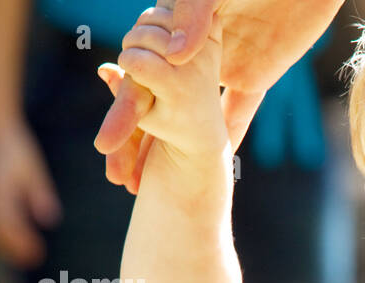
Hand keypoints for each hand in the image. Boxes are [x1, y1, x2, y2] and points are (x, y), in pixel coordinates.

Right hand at [0, 120, 61, 268]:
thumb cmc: (16, 151)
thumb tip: (49, 221)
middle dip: (11, 248)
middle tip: (31, 260)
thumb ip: (40, 194)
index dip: (20, 241)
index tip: (37, 252)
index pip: (6, 221)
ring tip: (19, 256)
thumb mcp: (33, 169)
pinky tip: (1, 243)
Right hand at [94, 0, 345, 192]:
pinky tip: (211, 167)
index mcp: (171, 23)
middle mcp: (192, 48)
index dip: (123, 111)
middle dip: (138, 143)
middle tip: (121, 180)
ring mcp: (223, 64)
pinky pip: (240, 112)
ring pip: (195, 115)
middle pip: (157, 102)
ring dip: (172, 148)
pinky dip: (226, 138)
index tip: (107, 145)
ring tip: (148, 183)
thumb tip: (175, 55)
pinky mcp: (257, 75)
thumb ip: (191, 14)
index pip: (138, 75)